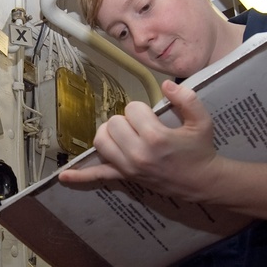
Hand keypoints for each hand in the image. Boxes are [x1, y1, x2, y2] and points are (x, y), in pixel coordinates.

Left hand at [58, 80, 217, 201]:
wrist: (202, 181)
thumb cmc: (200, 150)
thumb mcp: (202, 120)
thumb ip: (187, 98)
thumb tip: (166, 84)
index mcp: (156, 137)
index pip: (133, 110)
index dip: (143, 110)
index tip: (155, 119)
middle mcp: (138, 153)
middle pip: (113, 123)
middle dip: (126, 119)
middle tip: (141, 126)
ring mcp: (129, 167)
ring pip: (101, 141)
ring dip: (109, 133)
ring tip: (124, 134)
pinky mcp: (124, 177)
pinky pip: (98, 176)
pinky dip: (80, 177)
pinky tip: (64, 177)